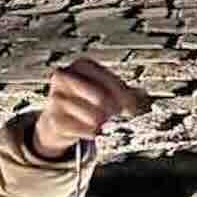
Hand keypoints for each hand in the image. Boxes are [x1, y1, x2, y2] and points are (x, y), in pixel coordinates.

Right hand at [33, 57, 150, 159]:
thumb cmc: (87, 102)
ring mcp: (55, 97)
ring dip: (100, 121)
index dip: (122, 93)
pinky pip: (77, 127)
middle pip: (96, 94)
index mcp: (82, 65)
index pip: (105, 77)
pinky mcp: (51, 119)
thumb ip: (127, 92)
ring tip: (103, 123)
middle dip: (111, 108)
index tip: (132, 107)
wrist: (58, 122)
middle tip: (117, 115)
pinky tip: (94, 131)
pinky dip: (89, 132)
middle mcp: (65, 77)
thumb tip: (144, 96)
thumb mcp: (106, 91)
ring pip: (87, 112)